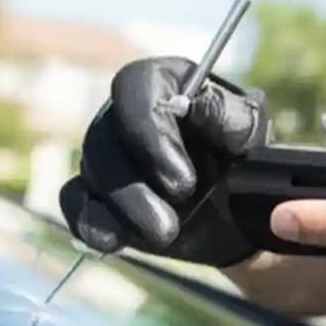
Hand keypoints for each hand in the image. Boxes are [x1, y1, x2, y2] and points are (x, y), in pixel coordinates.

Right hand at [59, 57, 270, 267]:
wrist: (234, 213)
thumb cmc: (242, 162)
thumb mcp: (252, 139)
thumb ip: (233, 118)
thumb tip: (200, 106)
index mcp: (163, 84)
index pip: (134, 87)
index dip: (148, 130)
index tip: (181, 179)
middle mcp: (124, 113)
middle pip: (105, 137)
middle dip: (134, 185)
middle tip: (170, 222)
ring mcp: (106, 153)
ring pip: (93, 173)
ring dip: (125, 208)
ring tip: (164, 234)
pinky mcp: (94, 193)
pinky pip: (74, 202)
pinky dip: (90, 223)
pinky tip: (113, 241)